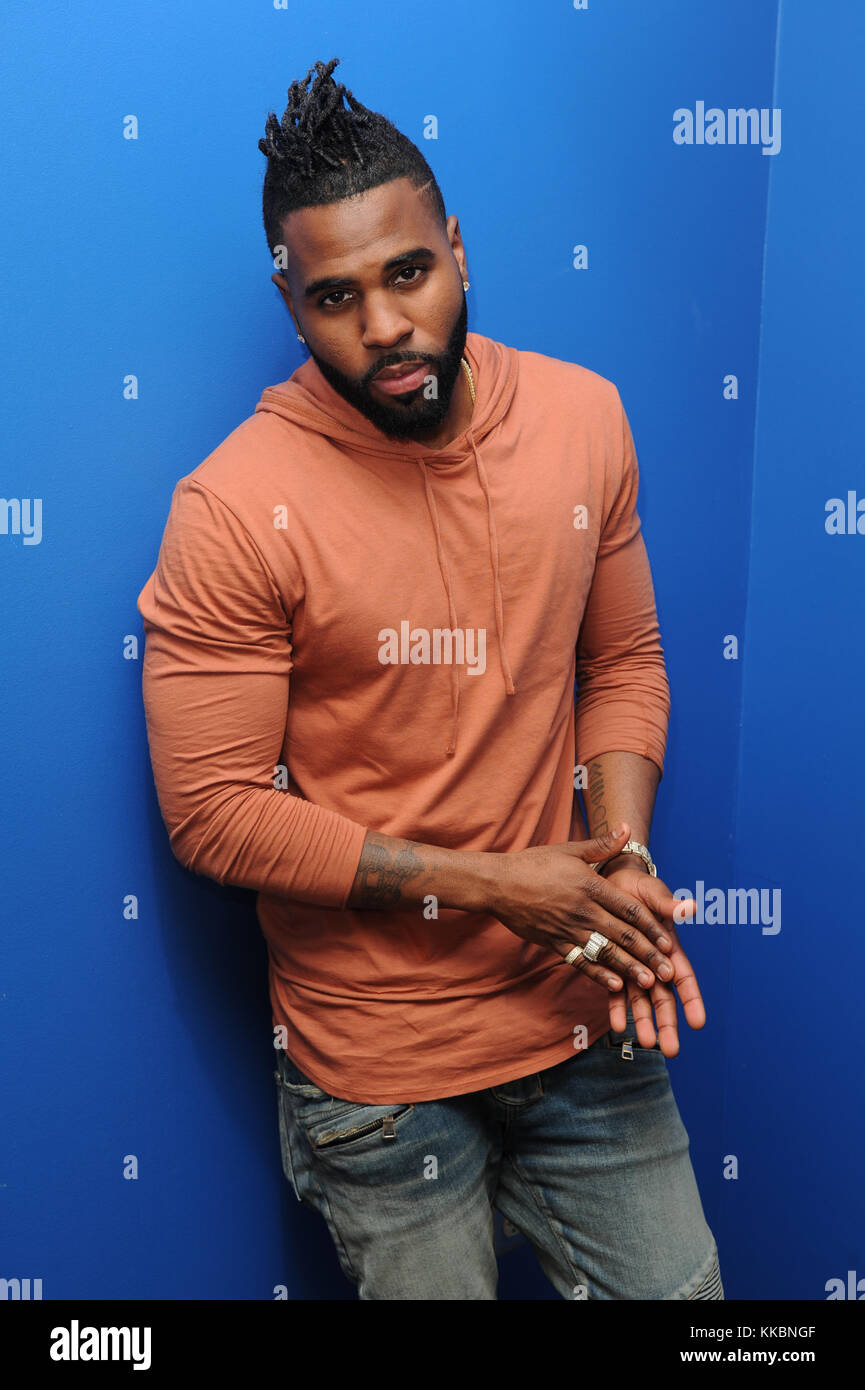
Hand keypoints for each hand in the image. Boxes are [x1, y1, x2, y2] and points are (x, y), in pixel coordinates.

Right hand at [493, 825, 675, 993]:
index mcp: (590, 885)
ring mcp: (568, 928)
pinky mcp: (554, 942)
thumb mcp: (569, 850)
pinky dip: (598, 974)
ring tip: (648, 983)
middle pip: (622, 935)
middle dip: (648, 955)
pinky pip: (580, 961)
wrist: (498, 884)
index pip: (629, 910)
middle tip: (668, 971)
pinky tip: (614, 985)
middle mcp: (582, 910)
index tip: (669, 942)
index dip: (652, 927)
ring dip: (628, 968)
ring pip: (604, 952)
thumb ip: (602, 845)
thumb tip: (627, 828)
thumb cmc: (534, 864)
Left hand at [600, 864, 704, 1056]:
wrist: (610, 883)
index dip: (692, 1000)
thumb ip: (669, 905)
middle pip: (664, 998)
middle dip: (668, 1023)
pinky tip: (616, 1026)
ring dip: (644, 1022)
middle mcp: (652, 963)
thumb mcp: (655, 894)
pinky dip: (616, 1007)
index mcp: (668, 948)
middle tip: (672, 1050)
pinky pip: (614, 991)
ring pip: (641, 1001)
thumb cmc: (639, 888)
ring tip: (646, 1044)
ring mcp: (632, 967)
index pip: (684, 979)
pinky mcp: (611, 965)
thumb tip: (690, 907)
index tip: (699, 1023)